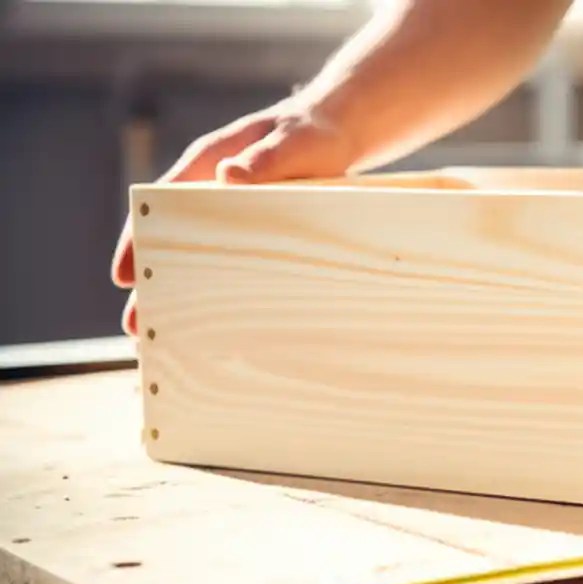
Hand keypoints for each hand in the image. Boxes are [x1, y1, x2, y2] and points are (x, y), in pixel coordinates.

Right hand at [111, 101, 355, 335]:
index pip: (158, 202)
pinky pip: (231, 255)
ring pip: (199, 251)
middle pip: (171, 236)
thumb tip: (227, 175)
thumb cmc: (312, 133)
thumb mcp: (293, 142)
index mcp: (207, 161)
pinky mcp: (256, 225)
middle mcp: (210, 186)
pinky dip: (221, 281)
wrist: (339, 132)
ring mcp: (231, 207)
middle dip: (154, 280)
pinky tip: (221, 316)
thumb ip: (264, 158)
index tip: (125, 276)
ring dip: (185, 288)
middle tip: (139, 326)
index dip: (138, 240)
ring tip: (171, 335)